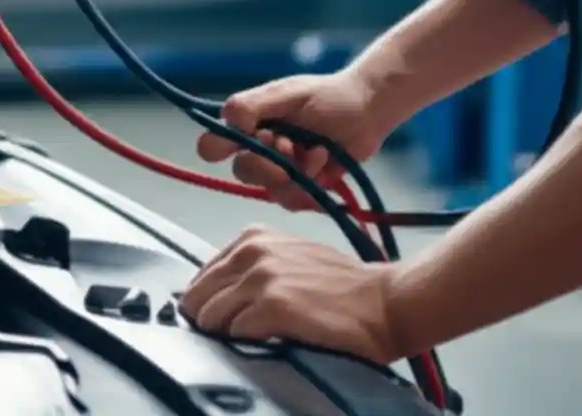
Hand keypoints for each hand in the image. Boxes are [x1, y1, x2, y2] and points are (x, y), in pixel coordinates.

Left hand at [180, 225, 400, 363]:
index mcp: (252, 237)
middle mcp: (252, 252)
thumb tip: (216, 296)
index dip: (208, 303)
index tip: (222, 318)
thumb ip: (252, 268)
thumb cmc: (341, 286)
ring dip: (227, 336)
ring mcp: (261, 278)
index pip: (202, 277)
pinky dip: (247, 345)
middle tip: (234, 335)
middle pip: (197, 298)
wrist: (384, 302)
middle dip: (210, 321)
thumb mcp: (289, 258)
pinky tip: (270, 342)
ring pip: (211, 319)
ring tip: (255, 338)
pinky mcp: (273, 307)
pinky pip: (235, 335)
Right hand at [197, 69, 393, 209]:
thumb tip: (228, 122)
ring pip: (269, 189)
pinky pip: (293, 199)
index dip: (218, 149)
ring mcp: (280, 173)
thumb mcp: (288, 93)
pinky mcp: (302, 188)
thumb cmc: (327, 96)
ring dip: (294, 170)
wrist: (368, 111)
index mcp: (246, 127)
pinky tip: (323, 159)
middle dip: (266, 163)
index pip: (211, 146)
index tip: (249, 137)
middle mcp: (258, 152)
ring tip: (316, 149)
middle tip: (288, 144)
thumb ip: (254, 105)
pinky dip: (310, 179)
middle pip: (241, 172)